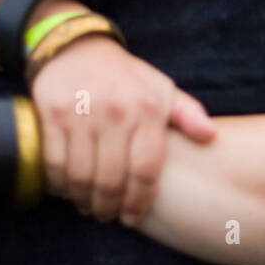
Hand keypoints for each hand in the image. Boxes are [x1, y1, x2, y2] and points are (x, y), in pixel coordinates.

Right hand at [29, 35, 215, 222]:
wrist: (77, 48)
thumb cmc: (125, 77)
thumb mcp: (161, 88)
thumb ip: (188, 114)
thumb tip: (211, 137)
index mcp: (148, 108)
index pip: (146, 170)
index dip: (138, 201)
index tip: (132, 217)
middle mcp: (117, 111)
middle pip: (112, 179)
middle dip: (109, 207)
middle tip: (107, 216)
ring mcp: (82, 112)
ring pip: (82, 175)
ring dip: (84, 200)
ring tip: (88, 207)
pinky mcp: (53, 113)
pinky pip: (55, 162)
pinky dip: (60, 184)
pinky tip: (67, 191)